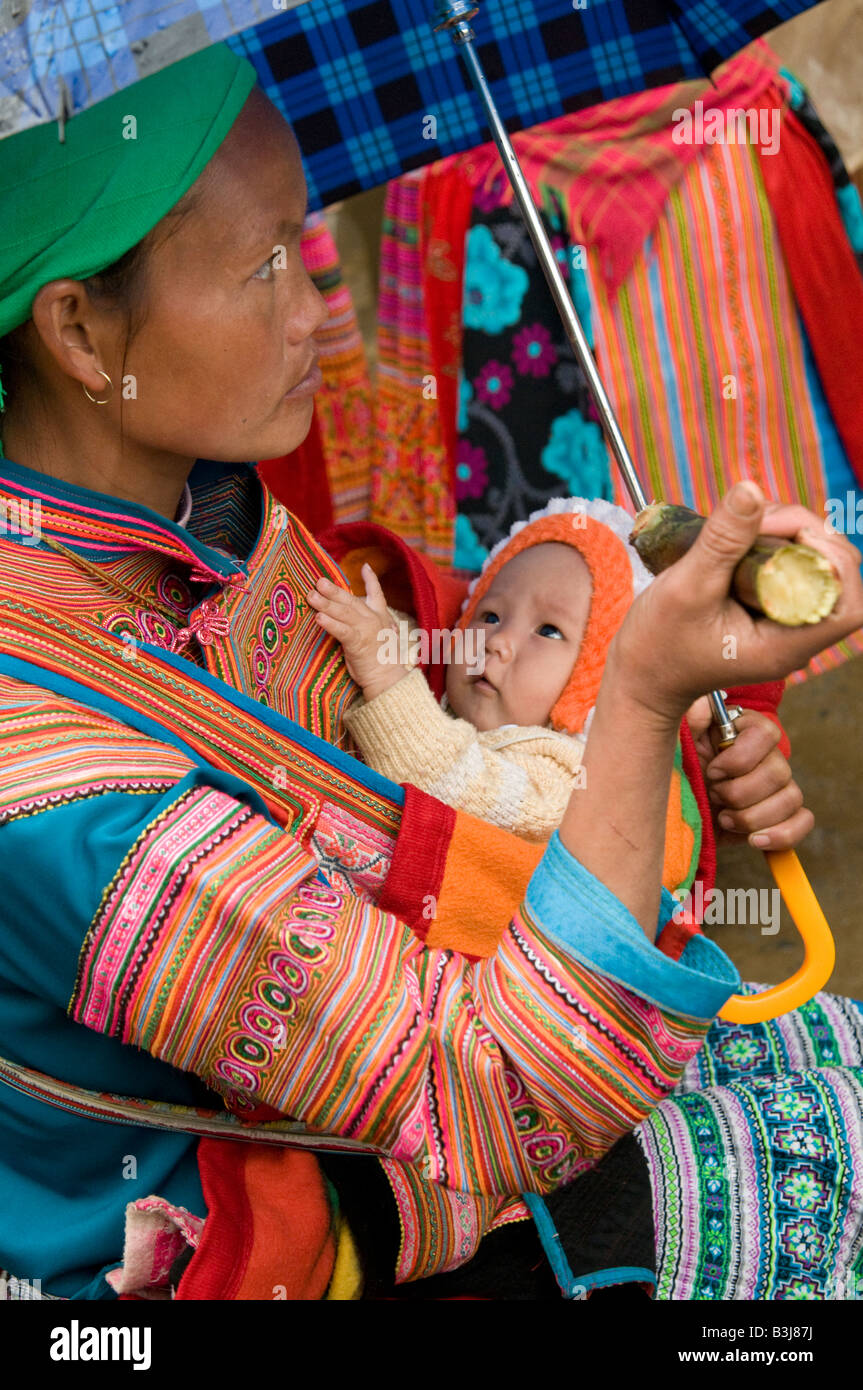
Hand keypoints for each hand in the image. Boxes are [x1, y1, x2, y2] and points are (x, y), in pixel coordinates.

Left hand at [306, 564, 408, 699]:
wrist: (389, 677)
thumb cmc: (381, 659)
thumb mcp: (379, 636)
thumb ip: (369, 623)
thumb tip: (354, 616)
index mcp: (380, 616)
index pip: (376, 593)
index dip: (371, 579)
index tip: (365, 567)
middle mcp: (373, 619)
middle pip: (351, 600)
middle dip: (334, 590)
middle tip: (319, 581)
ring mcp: (366, 629)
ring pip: (343, 612)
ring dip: (326, 603)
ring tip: (311, 595)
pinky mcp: (358, 642)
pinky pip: (341, 630)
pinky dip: (330, 623)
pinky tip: (318, 617)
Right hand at [608, 482, 862, 722]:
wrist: (640, 677)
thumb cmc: (657, 646)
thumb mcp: (686, 588)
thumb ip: (722, 541)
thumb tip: (750, 488)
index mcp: (784, 646)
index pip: (847, 606)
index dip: (834, 561)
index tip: (791, 535)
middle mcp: (793, 638)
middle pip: (834, 576)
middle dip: (806, 534)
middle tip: (760, 519)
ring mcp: (782, 624)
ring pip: (813, 565)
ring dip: (786, 533)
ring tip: (742, 524)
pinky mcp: (767, 610)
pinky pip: (788, 568)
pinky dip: (771, 542)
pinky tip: (739, 536)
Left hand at [685, 699, 812, 850]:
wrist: (677, 812)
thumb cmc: (677, 772)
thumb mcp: (676, 745)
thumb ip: (689, 722)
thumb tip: (702, 707)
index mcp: (744, 731)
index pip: (766, 734)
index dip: (740, 758)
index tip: (712, 771)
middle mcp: (766, 755)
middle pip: (778, 772)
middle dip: (740, 793)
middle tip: (714, 795)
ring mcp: (776, 786)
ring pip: (791, 798)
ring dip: (752, 817)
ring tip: (723, 818)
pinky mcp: (779, 816)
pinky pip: (802, 821)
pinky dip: (782, 834)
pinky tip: (754, 840)